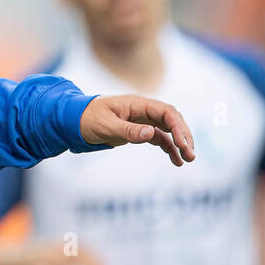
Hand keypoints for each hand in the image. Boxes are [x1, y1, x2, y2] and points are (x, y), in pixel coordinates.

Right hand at [5, 238, 102, 264]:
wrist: (9, 258)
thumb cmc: (37, 256)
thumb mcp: (53, 249)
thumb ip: (71, 253)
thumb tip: (98, 263)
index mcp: (56, 243)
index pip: (80, 246)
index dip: (93, 256)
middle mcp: (49, 250)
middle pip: (74, 256)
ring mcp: (41, 261)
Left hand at [79, 94, 194, 165]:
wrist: (73, 121)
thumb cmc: (87, 119)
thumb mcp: (106, 126)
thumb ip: (129, 130)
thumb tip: (152, 133)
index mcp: (136, 104)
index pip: (166, 112)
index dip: (178, 127)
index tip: (183, 144)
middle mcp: (142, 110)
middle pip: (172, 119)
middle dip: (184, 135)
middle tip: (190, 154)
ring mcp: (142, 120)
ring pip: (168, 129)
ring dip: (180, 143)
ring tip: (188, 160)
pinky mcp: (139, 130)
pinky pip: (159, 138)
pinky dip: (169, 148)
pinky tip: (176, 161)